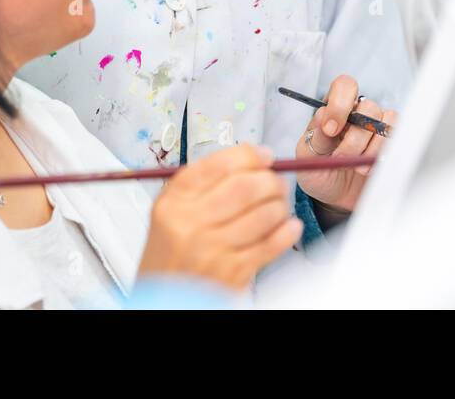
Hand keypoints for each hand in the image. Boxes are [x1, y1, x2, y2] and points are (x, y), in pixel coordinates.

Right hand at [138, 144, 299, 289]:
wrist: (165, 298)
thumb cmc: (172, 253)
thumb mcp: (171, 211)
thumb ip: (203, 183)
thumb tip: (251, 157)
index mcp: (174, 201)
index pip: (219, 164)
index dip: (249, 155)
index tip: (264, 156)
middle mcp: (191, 223)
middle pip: (245, 187)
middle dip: (270, 180)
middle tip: (276, 182)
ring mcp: (212, 250)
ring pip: (263, 214)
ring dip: (280, 206)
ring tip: (279, 205)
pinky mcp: (232, 273)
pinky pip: (270, 245)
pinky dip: (286, 232)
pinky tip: (289, 226)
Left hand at [294, 74, 393, 215]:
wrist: (336, 198)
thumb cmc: (319, 173)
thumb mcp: (307, 157)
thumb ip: (314, 137)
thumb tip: (323, 116)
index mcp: (334, 108)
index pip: (344, 86)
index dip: (340, 104)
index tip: (331, 130)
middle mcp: (358, 113)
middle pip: (368, 107)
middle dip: (354, 139)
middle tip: (341, 158)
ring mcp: (378, 127)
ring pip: (385, 124)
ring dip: (368, 151)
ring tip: (354, 167)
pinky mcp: (391, 143)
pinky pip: (396, 140)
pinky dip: (380, 157)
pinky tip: (368, 168)